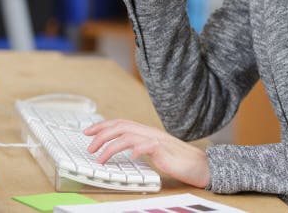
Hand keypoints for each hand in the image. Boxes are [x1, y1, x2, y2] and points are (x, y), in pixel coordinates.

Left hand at [84, 119, 210, 188]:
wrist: (199, 165)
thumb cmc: (177, 160)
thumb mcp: (154, 151)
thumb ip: (140, 146)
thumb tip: (123, 149)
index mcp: (146, 132)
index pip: (121, 123)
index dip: (102, 126)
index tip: (87, 132)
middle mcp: (150, 132)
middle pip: (121, 126)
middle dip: (101, 134)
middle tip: (89, 147)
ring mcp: (157, 140)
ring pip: (129, 136)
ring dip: (111, 147)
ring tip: (101, 158)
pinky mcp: (165, 150)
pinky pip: (149, 146)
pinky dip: (138, 149)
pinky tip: (132, 156)